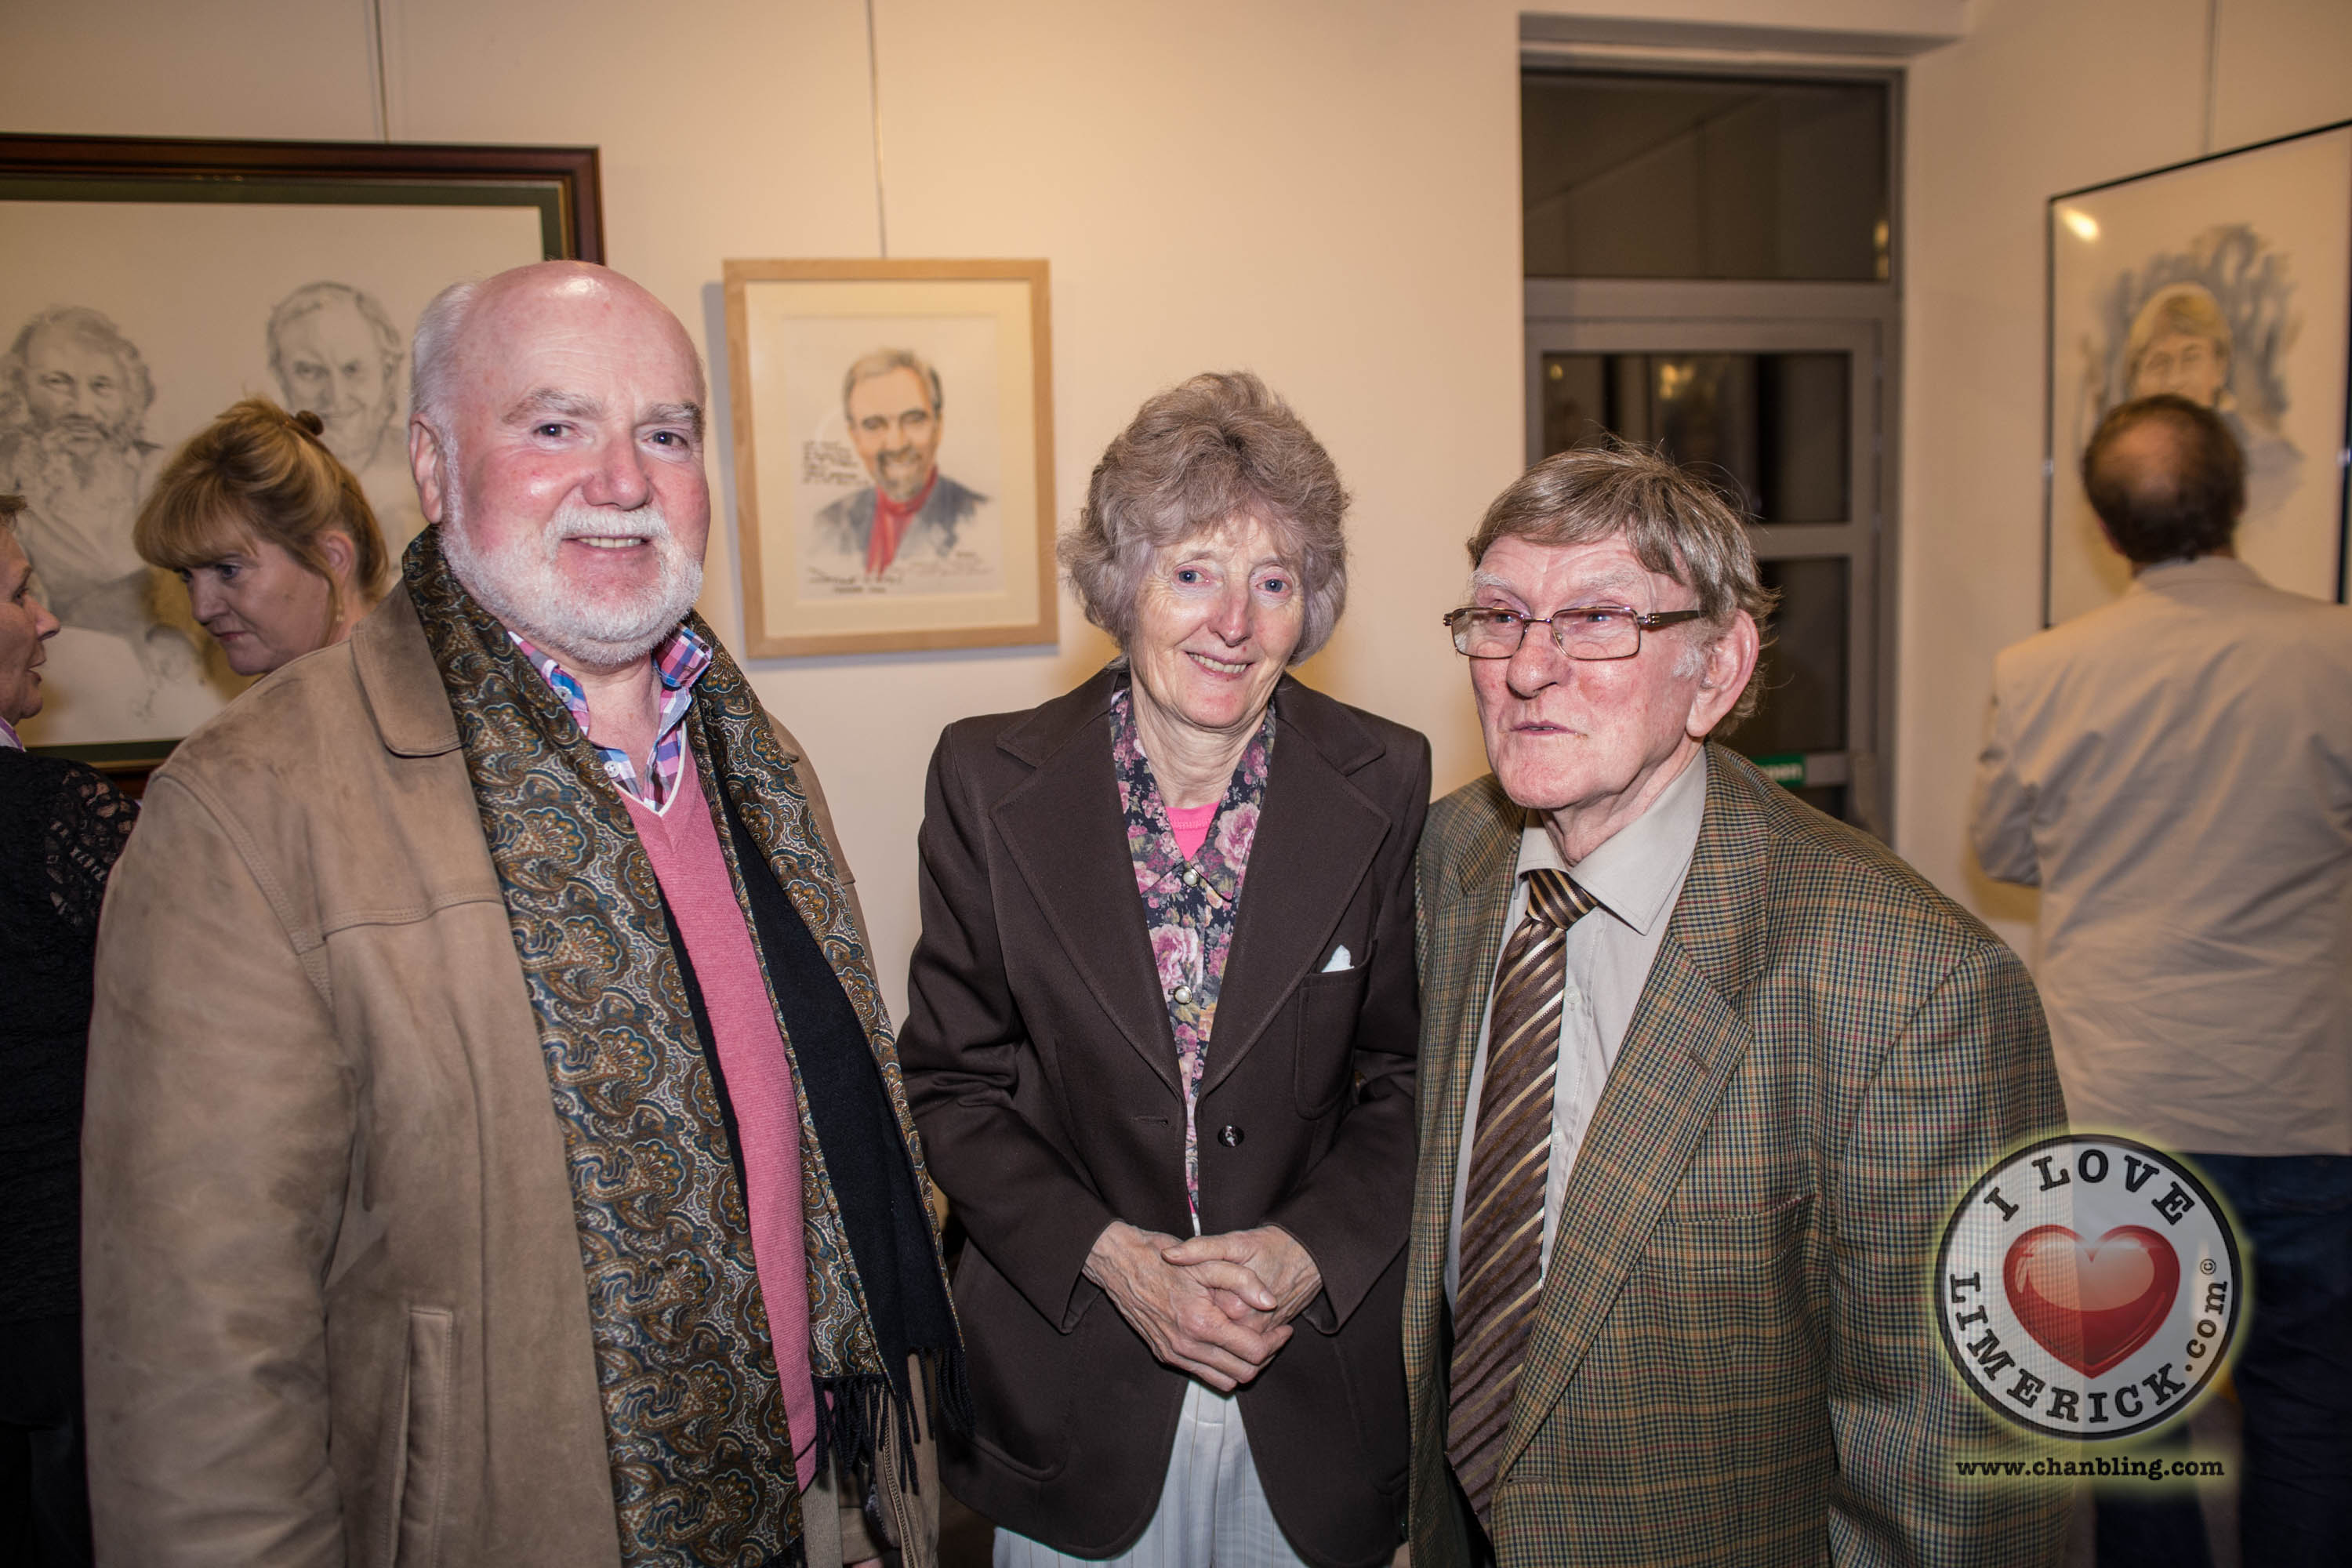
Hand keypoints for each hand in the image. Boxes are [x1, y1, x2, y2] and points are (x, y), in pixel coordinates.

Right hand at [1083, 1221, 1292, 1389]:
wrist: (1120, 1264)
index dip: (1276, 1342)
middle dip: (1265, 1357)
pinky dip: (1221, 1365)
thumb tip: (1270, 1302)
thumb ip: (1244, 1281)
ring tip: (1253, 1340)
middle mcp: (1186, 1347)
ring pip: (1224, 1381)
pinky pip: (1202, 1374)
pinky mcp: (1164, 1355)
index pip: (1253, 1352)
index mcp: (1201, 1323)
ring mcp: (1174, 1354)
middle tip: (1274, 1335)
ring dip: (1243, 1365)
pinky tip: (1226, 1340)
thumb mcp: (1209, 1261)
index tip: (1284, 1327)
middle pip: (1243, 1374)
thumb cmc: (1165, 1258)